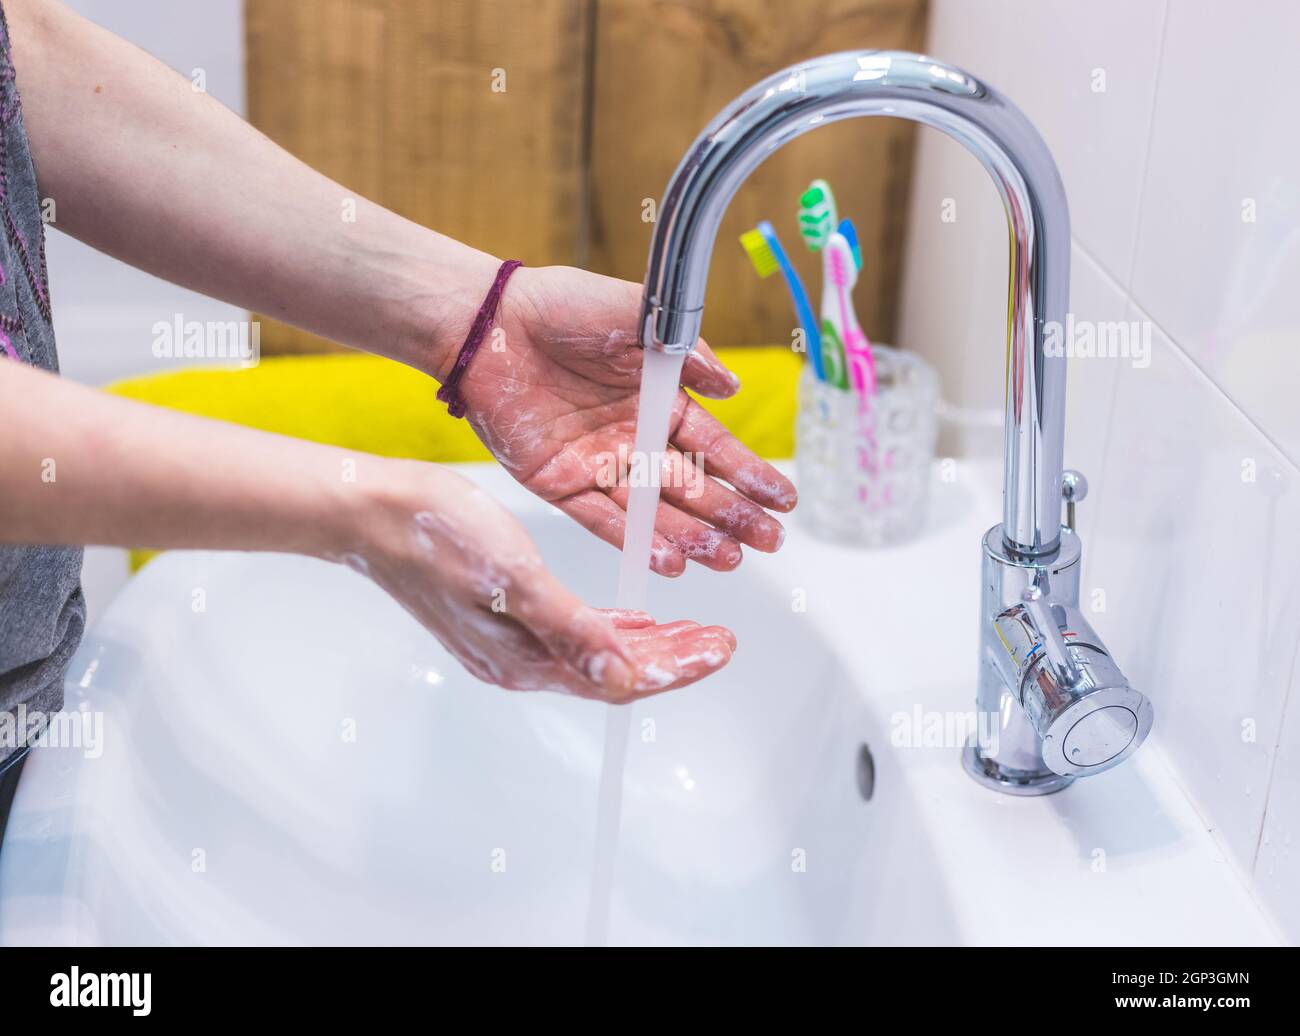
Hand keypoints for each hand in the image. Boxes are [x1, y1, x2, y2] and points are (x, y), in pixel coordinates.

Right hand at [343, 460, 736, 700]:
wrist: (372, 512)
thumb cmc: (438, 535)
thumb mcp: (514, 577)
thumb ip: (571, 629)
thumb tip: (623, 676)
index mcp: (526, 656)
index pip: (621, 676)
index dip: (677, 665)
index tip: (721, 648)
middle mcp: (519, 659)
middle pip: (614, 670)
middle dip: (672, 657)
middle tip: (720, 641)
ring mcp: (507, 641)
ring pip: (596, 652)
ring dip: (646, 644)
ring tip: (691, 632)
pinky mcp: (500, 616)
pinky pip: (571, 633)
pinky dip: (610, 628)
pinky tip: (629, 617)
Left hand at [443, 265, 796, 576]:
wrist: (489, 321)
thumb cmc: (560, 306)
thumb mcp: (636, 314)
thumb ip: (687, 353)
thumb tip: (732, 388)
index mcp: (655, 398)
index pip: (712, 445)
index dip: (749, 473)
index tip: (783, 499)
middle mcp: (631, 436)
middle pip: (691, 486)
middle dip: (732, 515)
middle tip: (769, 542)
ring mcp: (596, 463)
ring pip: (654, 510)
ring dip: (692, 537)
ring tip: (728, 560)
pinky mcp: (558, 482)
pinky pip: (602, 519)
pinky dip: (635, 542)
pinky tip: (671, 563)